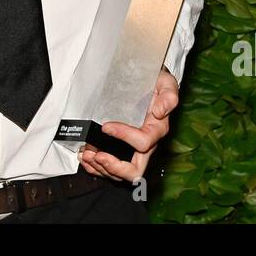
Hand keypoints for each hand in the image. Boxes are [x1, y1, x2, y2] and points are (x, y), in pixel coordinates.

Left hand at [78, 66, 178, 183]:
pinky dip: (95, 167)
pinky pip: (110, 168)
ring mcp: (132, 149)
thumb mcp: (166, 82)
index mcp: (156, 130)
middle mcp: (146, 144)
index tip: (106, 126)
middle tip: (97, 155)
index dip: (124, 137)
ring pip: (120, 173)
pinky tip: (86, 158)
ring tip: (87, 154)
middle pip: (135, 171)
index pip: (143, 142)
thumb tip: (160, 112)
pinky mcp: (121, 149)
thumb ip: (169, 94)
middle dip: (114, 167)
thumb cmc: (156, 83)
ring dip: (101, 168)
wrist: (148, 81)